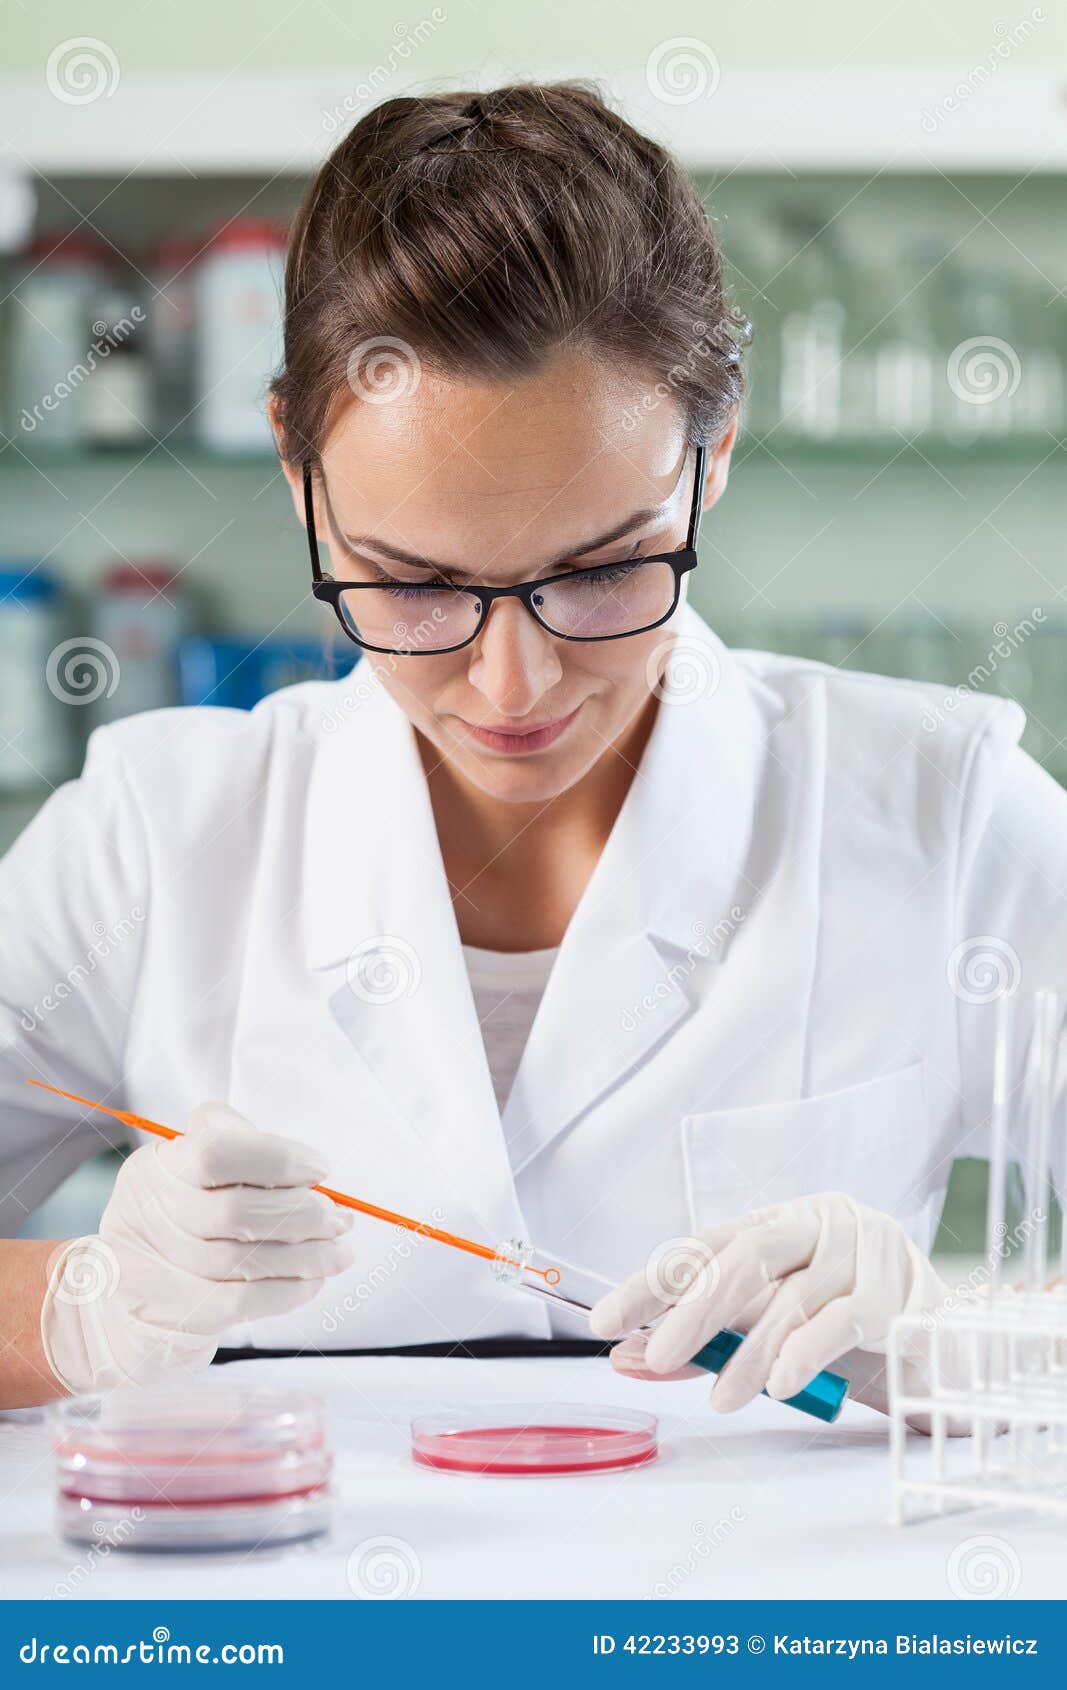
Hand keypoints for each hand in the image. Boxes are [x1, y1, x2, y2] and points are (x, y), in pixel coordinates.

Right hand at [40, 1101, 355, 1393]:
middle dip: (304, 1214)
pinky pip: (243, 1301)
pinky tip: (315, 1280)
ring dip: (309, 1256)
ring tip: (341, 1251)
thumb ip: (244, 1152)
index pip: (217, 1151)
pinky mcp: (173, 1310)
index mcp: (159, 1165)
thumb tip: (314, 1174)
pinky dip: (289, 1290)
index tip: (321, 1170)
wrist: (128, 1297)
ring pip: (246, 1260)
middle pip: (236, 1212)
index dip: (278, 1160)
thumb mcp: (197, 1170)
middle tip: (341, 1218)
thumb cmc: (185, 1215)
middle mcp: (148, 1212)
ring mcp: (154, 1266)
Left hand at [589, 1192, 955, 1417]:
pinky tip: (781, 1385)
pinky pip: (846, 1319)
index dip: (654, 1280)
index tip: (605, 1321)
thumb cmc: (844, 1329)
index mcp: (779, 1220)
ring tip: (721, 1399)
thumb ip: (701, 1344)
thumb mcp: (765, 1331)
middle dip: (693, 1310)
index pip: (705, 1241)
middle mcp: (819, 1222)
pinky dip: (806, 1352)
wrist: (943, 1343)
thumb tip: (624, 1357)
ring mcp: (865, 1249)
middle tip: (655, 1357)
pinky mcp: (903, 1292)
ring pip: (793, 1295)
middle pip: (746, 1253)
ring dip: (750, 1353)